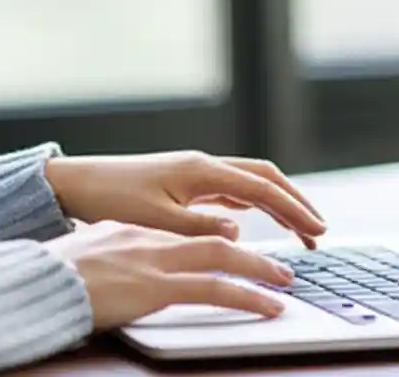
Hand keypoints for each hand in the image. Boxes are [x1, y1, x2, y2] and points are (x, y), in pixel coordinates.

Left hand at [45, 151, 325, 247]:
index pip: (261, 188)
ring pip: (250, 184)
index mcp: (201, 170)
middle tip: (319, 231)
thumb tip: (238, 231)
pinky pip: (232, 191)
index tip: (316, 230)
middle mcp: (204, 166)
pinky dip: (254, 205)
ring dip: (278, 204)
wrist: (79, 183)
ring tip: (300, 232)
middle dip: (295, 202)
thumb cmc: (112, 198)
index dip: (292, 209)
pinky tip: (260, 219)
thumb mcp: (155, 219)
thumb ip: (198, 226)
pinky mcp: (187, 183)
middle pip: (264, 178)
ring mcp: (196, 172)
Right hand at [46, 220, 293, 329]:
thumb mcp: (91, 257)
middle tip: (280, 263)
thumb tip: (131, 264)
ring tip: (285, 282)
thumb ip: (118, 254)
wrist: (32, 284)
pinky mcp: (156, 286)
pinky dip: (248, 295)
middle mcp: (151, 239)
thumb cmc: (52, 277)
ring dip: (261, 269)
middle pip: (216, 236)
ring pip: (224, 257)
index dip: (221, 242)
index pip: (190, 232)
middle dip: (253, 248)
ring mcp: (155, 261)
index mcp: (136, 231)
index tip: (240, 251)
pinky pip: (214, 289)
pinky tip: (268, 306)